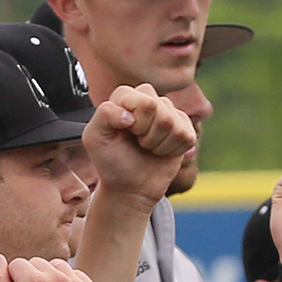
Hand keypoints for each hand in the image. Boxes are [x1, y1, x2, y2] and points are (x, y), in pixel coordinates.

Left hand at [84, 84, 197, 208]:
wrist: (130, 186)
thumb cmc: (111, 161)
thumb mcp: (94, 138)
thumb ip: (104, 115)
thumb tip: (130, 115)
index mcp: (125, 96)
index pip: (146, 102)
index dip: (138, 124)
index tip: (125, 133)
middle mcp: (147, 98)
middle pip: (162, 110)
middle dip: (149, 134)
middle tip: (138, 142)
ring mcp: (168, 112)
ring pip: (174, 125)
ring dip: (159, 144)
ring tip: (147, 147)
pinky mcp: (184, 128)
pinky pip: (187, 136)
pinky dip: (172, 151)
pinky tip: (161, 152)